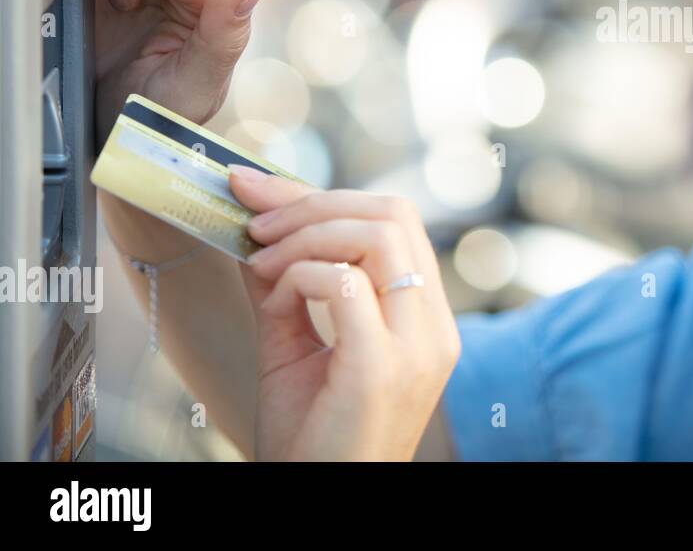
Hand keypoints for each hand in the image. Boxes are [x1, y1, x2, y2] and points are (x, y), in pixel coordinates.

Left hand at [228, 167, 460, 460]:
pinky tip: (273, 298)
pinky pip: (347, 284)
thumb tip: (254, 223)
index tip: (258, 193)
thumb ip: (284, 285)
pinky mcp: (383, 369)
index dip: (323, 195)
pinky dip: (301, 275)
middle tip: (255, 226)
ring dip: (305, 234)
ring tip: (260, 263)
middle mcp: (433, 327)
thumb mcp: (294, 345)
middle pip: (394, 213)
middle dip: (313, 203)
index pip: (395, 221)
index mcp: (424, 318)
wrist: (319, 504)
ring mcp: (416, 347)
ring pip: (379, 234)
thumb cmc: (311, 438)